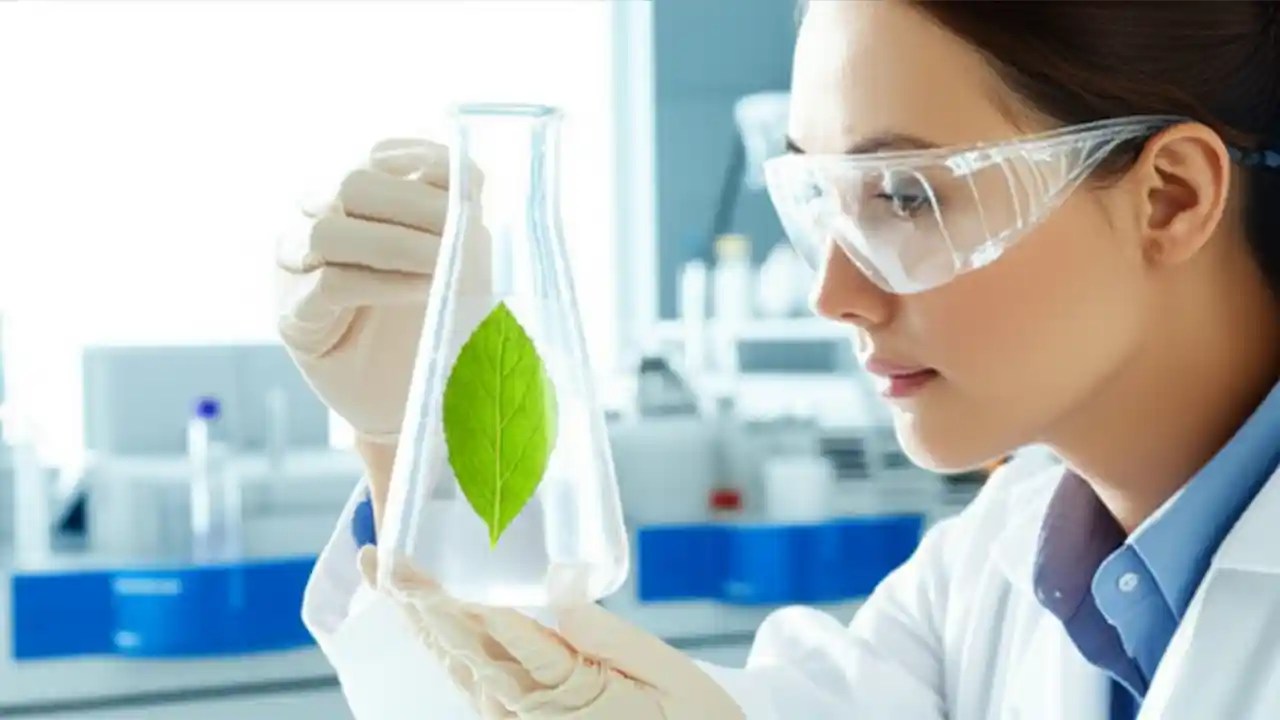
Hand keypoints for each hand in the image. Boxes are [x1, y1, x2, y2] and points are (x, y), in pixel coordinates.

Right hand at [276, 139, 459, 444]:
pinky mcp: (293, 315)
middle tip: (459, 229)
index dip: (424, 160)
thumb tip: (469, 185)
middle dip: (412, 203)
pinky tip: (423, 292)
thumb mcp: (459, 264)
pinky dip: (383, 284)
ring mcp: (296, 266)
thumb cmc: (435, 324)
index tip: (471, 186)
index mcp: (359, 201)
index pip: (382, 157)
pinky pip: (328, 284)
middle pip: (351, 183)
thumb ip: (457, 223)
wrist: (411, 399)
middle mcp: (318, 223)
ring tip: (443, 265)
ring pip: (329, 229)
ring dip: (397, 244)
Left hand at [357, 548, 743, 719]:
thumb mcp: (667, 675)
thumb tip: (560, 583)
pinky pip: (471, 677)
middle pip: (464, 649)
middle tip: (380, 556)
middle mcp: (533, 710)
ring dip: (419, 618)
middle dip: (418, 602)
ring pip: (458, 664)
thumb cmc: (692, 717)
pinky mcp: (520, 717)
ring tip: (386, 573)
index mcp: (572, 694)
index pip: (502, 640)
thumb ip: (609, 636)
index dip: (451, 603)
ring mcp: (521, 718)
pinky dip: (442, 640)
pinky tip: (424, 611)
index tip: (414, 572)